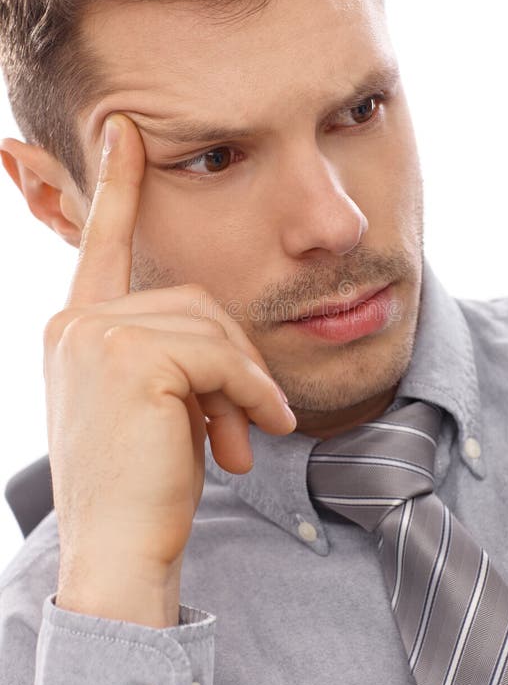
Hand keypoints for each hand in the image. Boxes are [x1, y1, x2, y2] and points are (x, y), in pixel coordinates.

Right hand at [45, 114, 294, 623]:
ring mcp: (96, 336)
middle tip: (254, 421)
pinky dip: (249, 391)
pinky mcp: (130, 355)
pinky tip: (253, 435)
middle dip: (233, 359)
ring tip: (252, 435)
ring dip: (245, 382)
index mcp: (79, 331)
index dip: (115, 185)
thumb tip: (228, 353)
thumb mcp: (157, 410)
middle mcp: (77, 324)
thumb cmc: (143, 486)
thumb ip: (177, 361)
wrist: (118, 553)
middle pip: (191, 298)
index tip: (124, 130)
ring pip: (209, 324)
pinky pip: (218, 354)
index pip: (100, 244)